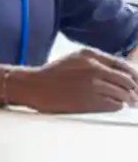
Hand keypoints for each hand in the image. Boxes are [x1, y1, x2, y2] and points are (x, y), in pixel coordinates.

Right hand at [15, 48, 137, 113]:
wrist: (34, 86)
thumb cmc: (52, 75)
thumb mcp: (74, 59)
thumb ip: (96, 62)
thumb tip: (120, 73)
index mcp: (90, 55)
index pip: (123, 65)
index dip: (133, 76)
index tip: (135, 83)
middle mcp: (94, 68)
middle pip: (127, 80)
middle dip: (134, 90)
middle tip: (134, 97)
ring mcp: (93, 85)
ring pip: (124, 94)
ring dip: (128, 100)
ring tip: (128, 103)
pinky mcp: (91, 100)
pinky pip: (115, 105)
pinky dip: (117, 106)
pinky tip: (113, 105)